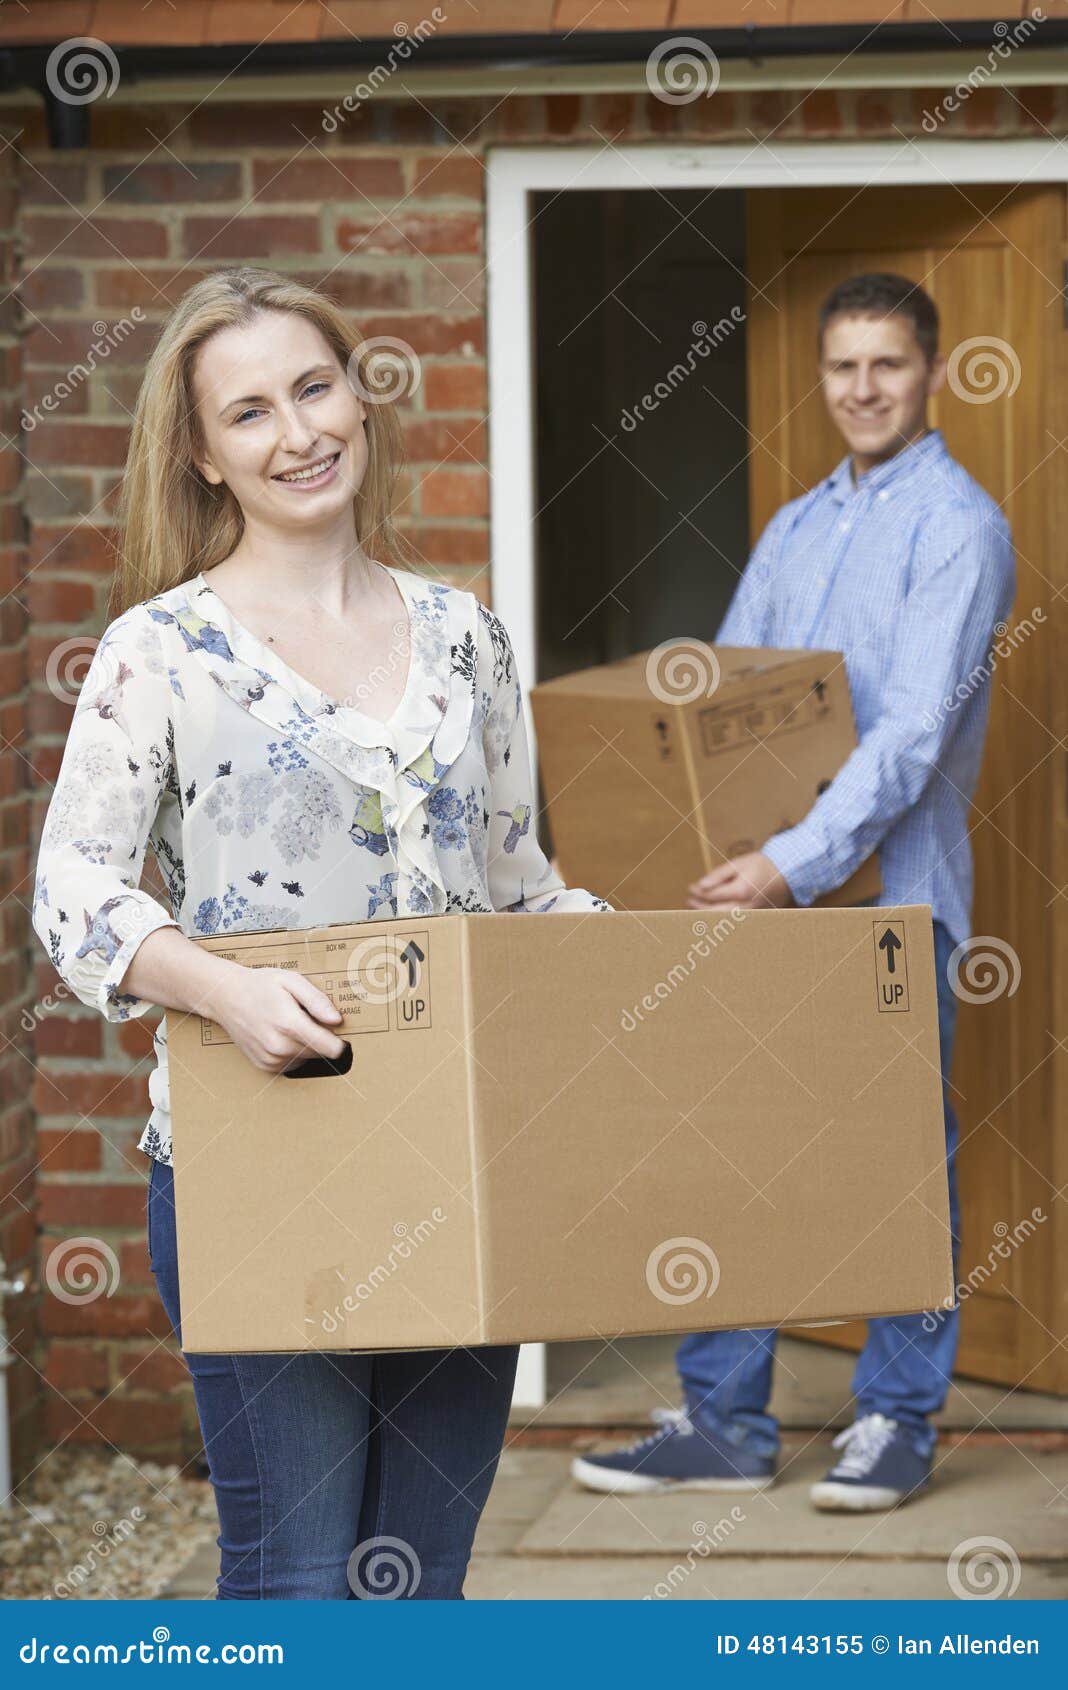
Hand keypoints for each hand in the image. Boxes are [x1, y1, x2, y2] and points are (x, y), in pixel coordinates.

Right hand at [209, 962, 347, 1073]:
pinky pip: (292, 1063)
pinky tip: (281, 1034)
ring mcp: (270, 1059)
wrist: (225, 996)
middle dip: (320, 1037)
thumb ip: (316, 1001)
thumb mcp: (292, 981)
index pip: (330, 1048)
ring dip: (306, 1045)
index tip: (339, 1031)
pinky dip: (292, 1052)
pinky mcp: (265, 1066)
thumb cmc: (260, 985)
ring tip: (290, 1024)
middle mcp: (280, 1046)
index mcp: (290, 1024)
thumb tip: (337, 1020)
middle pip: (320, 1053)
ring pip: (307, 1059)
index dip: (340, 1041)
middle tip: (306, 1017)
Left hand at [686, 850, 793, 910]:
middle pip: (713, 912)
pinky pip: (732, 921)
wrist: (786, 874)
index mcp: (740, 891)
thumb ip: (718, 875)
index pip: (711, 896)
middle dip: (698, 907)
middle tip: (689, 900)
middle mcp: (744, 907)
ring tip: (696, 907)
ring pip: (722, 920)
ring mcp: (749, 915)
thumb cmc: (761, 866)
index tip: (691, 887)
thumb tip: (700, 886)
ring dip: (706, 915)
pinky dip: (719, 917)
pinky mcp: (753, 918)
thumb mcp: (738, 863)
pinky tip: (711, 912)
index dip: (697, 892)